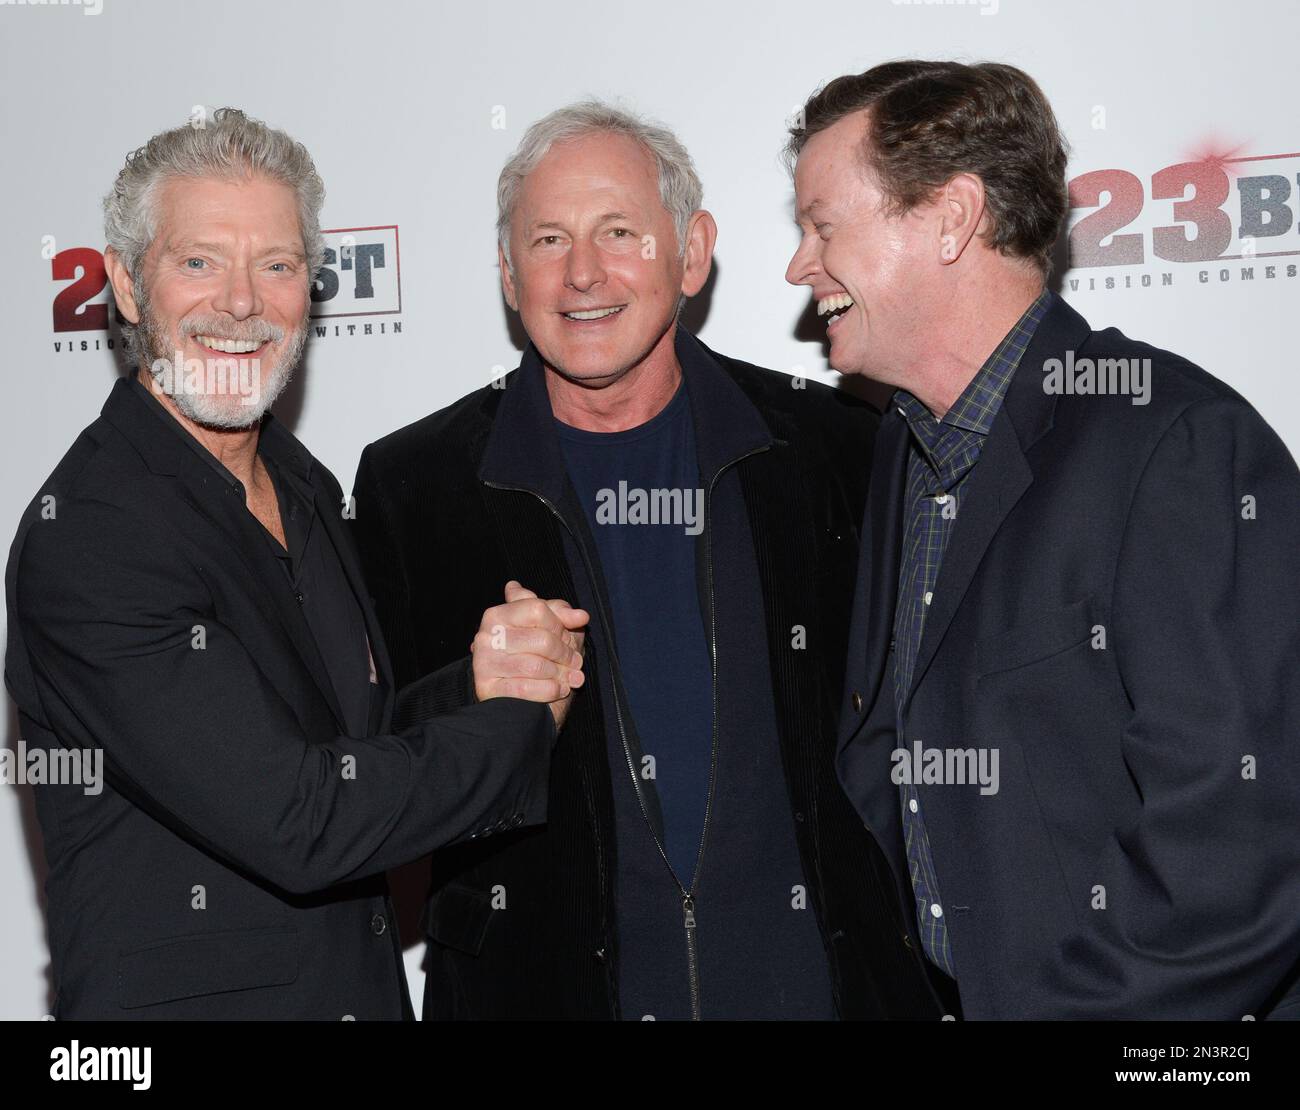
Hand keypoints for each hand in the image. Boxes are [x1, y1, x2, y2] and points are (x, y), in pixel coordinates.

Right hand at [470, 581, 588, 728]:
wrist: (518, 699)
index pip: (538, 609)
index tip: (566, 636)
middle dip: (565, 654)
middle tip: (575, 662)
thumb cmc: (536, 655)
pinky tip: (558, 689)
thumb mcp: (550, 627)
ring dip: (561, 674)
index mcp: (498, 614)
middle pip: (543, 640)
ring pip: (536, 666)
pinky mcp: (487, 688)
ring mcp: (484, 663)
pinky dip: (550, 690)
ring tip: (569, 678)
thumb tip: (580, 616)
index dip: (559, 625)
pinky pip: (527, 689)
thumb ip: (562, 614)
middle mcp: (486, 636)